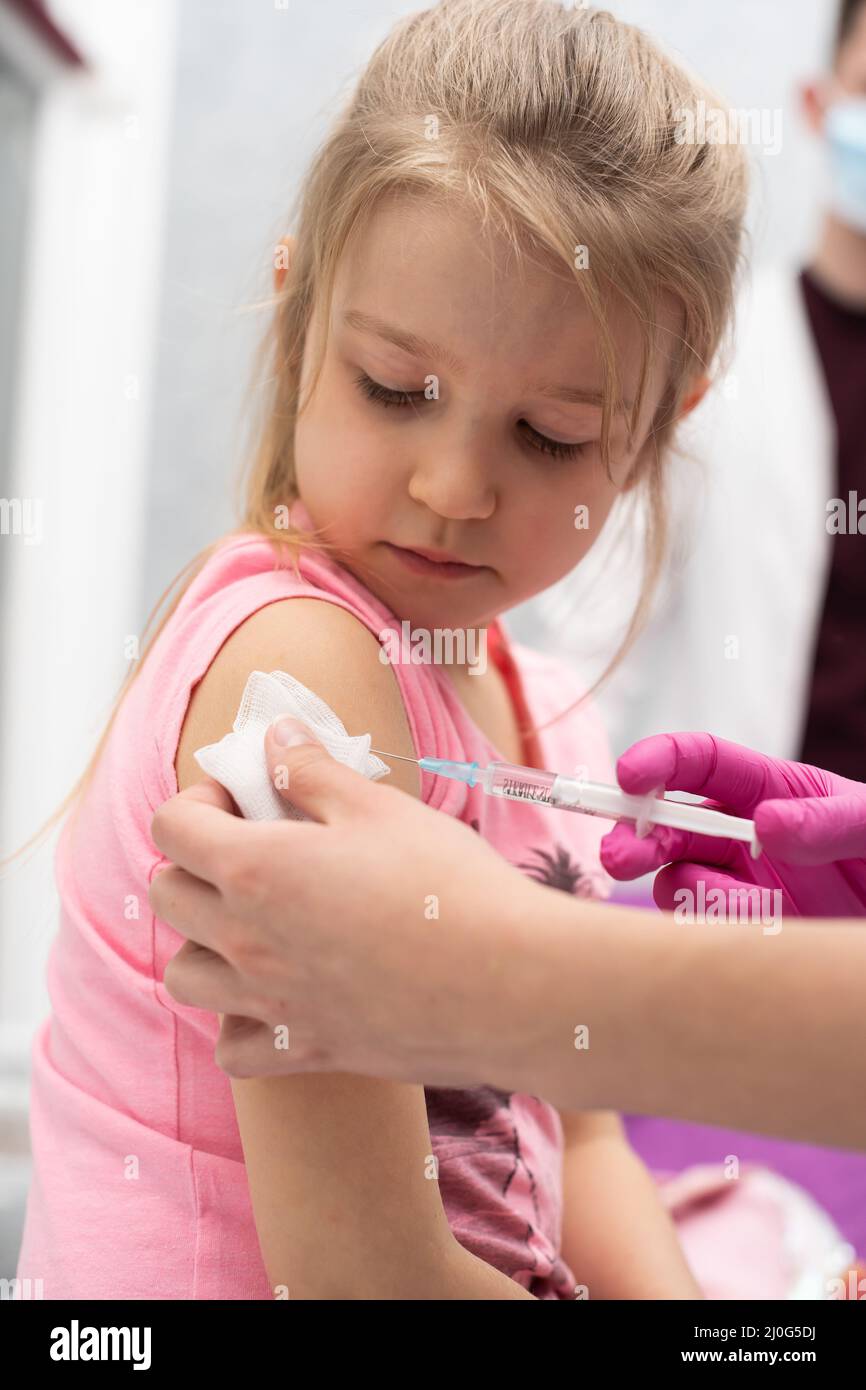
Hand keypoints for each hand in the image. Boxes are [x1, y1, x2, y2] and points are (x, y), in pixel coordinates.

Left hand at [150, 719, 547, 1085]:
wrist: (507, 983)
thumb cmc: (448, 885)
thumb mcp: (379, 807)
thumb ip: (313, 770)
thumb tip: (274, 738)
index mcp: (256, 868)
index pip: (172, 825)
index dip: (201, 799)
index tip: (247, 797)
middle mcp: (246, 939)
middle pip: (167, 896)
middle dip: (194, 862)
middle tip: (253, 849)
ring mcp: (271, 1001)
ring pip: (184, 975)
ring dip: (203, 942)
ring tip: (257, 923)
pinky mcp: (306, 1048)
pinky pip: (233, 1047)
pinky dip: (238, 1022)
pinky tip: (276, 995)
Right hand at [599, 733, 865, 918]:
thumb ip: (827, 820)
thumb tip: (765, 824)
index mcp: (765, 789)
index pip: (699, 764)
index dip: (659, 762)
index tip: (628, 776)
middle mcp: (739, 835)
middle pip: (666, 826)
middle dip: (633, 837)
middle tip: (619, 858)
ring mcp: (737, 884)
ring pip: (676, 881)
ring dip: (692, 892)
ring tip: (752, 909)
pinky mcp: (743, 931)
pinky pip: (704, 927)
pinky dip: (718, 927)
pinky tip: (762, 929)